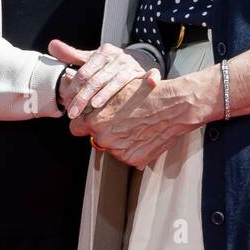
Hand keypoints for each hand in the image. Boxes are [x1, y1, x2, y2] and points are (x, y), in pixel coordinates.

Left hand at [48, 40, 158, 119]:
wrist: (134, 60)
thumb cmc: (108, 64)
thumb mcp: (91, 59)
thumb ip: (71, 55)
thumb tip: (52, 45)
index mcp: (103, 54)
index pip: (85, 71)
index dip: (74, 87)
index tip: (66, 102)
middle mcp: (118, 58)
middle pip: (98, 78)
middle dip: (84, 97)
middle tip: (74, 112)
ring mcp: (132, 66)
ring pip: (119, 80)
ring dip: (108, 92)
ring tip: (95, 105)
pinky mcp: (145, 73)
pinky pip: (151, 74)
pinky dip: (151, 78)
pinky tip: (149, 84)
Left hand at [75, 74, 208, 169]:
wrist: (174, 107)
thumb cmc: (147, 94)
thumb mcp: (116, 90)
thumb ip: (96, 99)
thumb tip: (84, 101)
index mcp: (96, 121)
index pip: (76, 128)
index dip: (83, 122)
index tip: (90, 120)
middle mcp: (105, 139)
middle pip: (96, 138)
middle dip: (104, 130)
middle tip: (121, 119)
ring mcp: (119, 152)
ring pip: (112, 147)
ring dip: (119, 139)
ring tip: (136, 124)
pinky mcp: (134, 160)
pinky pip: (127, 154)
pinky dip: (133, 147)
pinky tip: (143, 133)